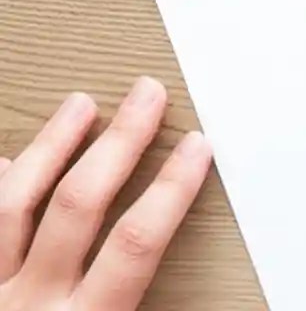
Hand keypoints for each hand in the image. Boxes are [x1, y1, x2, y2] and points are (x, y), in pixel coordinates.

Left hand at [0, 77, 211, 310]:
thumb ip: (142, 307)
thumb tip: (204, 297)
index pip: (135, 243)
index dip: (171, 188)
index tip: (196, 148)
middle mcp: (32, 303)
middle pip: (79, 204)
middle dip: (120, 142)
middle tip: (146, 98)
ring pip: (13, 204)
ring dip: (50, 147)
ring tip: (79, 105)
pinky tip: (7, 161)